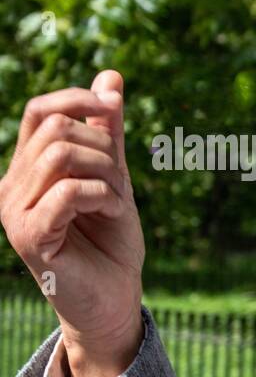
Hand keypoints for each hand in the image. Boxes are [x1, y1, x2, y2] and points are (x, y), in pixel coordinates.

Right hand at [0, 70, 145, 376]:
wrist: (114, 298)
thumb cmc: (112, 242)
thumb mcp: (116, 177)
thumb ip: (109, 132)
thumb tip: (112, 77)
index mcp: (29, 169)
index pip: (39, 110)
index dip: (77, 98)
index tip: (112, 106)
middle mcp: (13, 186)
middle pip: (55, 128)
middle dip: (103, 146)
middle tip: (122, 180)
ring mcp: (15, 210)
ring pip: (61, 155)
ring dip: (106, 172)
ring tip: (118, 199)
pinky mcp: (30, 236)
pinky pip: (69, 191)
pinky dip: (105, 195)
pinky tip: (115, 212)